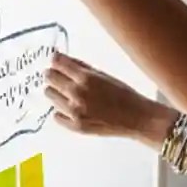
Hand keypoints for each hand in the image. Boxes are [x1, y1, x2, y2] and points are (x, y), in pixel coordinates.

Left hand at [46, 52, 176, 146]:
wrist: (135, 117)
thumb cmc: (123, 94)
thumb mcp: (103, 75)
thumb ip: (82, 68)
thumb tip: (63, 60)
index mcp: (86, 78)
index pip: (59, 64)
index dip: (55, 61)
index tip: (54, 60)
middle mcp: (78, 94)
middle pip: (50, 79)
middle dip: (52, 75)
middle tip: (54, 75)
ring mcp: (75, 111)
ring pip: (51, 96)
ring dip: (56, 92)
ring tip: (66, 93)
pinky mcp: (75, 126)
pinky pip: (57, 116)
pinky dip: (61, 111)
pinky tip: (70, 108)